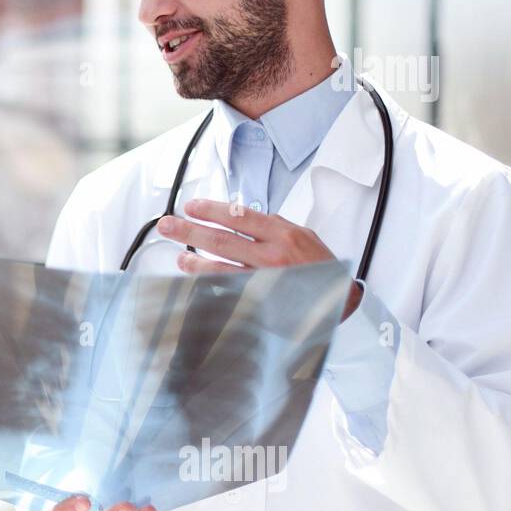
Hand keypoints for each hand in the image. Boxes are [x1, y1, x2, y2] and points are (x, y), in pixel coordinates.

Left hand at [157, 198, 361, 320]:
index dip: (210, 210)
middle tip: (167, 226)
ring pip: (220, 269)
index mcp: (284, 234)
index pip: (239, 217)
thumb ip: (272, 226)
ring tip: (180, 256)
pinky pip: (228, 293)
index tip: (190, 207)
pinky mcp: (262, 304)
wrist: (342, 301)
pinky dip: (209, 287)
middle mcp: (274, 256)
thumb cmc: (321, 268)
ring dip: (194, 261)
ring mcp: (267, 282)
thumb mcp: (303, 236)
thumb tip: (238, 216)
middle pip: (222, 240)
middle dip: (190, 231)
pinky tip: (195, 283)